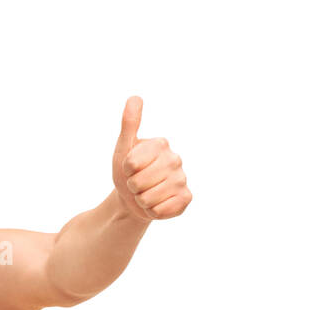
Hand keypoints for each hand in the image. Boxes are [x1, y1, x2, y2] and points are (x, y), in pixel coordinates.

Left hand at [112, 96, 190, 220]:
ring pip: (149, 198)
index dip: (125, 170)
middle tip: (137, 183)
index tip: (130, 168)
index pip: (131, 164)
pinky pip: (162, 211)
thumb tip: (135, 97)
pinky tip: (156, 204)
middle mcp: (175, 159)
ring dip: (141, 200)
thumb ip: (129, 124)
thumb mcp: (123, 147)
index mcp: (160, 144)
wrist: (133, 198)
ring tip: (145, 193)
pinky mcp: (185, 198)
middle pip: (138, 182)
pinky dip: (153, 212)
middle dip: (132, 187)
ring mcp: (182, 179)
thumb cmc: (127, 171)